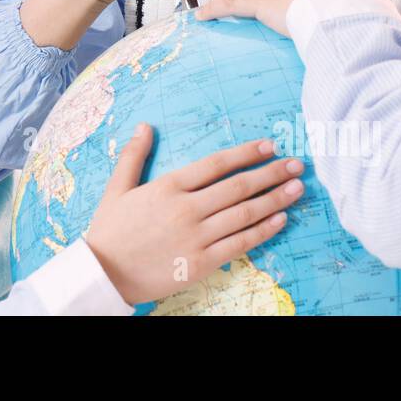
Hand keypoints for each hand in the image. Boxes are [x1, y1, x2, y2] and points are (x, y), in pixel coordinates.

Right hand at [83, 123, 304, 305]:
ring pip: (244, 214)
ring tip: (297, 188)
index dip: (245, 153)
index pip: (215, 164)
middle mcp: (186, 209)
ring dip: (275, 199)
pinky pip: (239, 244)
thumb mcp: (116, 188)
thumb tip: (144, 126)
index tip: (268, 145)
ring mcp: (196, 237)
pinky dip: (262, 231)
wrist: (103, 274)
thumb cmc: (109, 230)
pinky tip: (280, 220)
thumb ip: (133, 155)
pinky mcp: (201, 263)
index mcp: (167, 186)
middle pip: (237, 186)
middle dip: (271, 173)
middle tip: (296, 164)